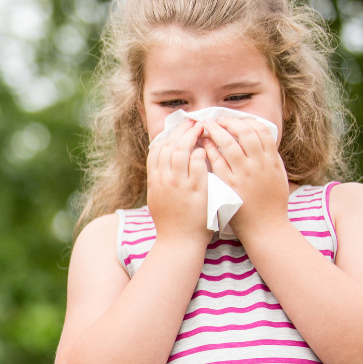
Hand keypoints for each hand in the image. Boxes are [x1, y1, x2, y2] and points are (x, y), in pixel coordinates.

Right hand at [146, 117, 209, 244]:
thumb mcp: (158, 199)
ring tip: (202, 128)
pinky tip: (207, 148)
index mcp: (154, 181)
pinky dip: (201, 153)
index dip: (167, 135)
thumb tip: (165, 164)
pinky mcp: (195, 190)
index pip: (156, 150)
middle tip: (193, 121)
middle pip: (168, 146)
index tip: (177, 127)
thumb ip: (161, 180)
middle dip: (181, 130)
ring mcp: (179, 185)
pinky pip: (197, 165)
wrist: (179, 242)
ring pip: (181, 151)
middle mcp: (163, 180)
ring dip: (192, 137)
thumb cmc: (171, 223)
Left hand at [201, 117, 290, 238]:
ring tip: (206, 126)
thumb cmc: (272, 203)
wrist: (265, 228)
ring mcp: (244, 175)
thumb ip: (270, 157)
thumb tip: (262, 139)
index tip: (234, 119)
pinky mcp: (229, 186)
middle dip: (229, 122)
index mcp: (272, 160)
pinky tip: (202, 145)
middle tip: (216, 119)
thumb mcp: (278, 176)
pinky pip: (217, 163)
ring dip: (216, 132)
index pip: (261, 131)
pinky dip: (210, 150)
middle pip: (245, 133)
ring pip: (230, 145)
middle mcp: (259, 165)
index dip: (246, 121)